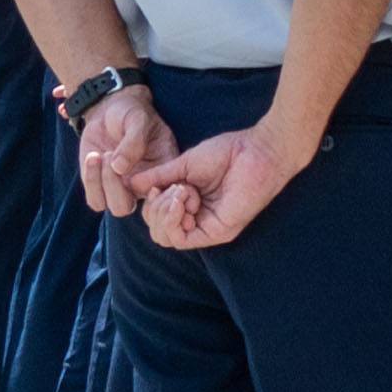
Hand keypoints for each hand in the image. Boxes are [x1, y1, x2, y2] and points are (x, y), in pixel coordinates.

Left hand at [73, 86, 174, 217]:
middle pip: (136, 207)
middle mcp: (147, 185)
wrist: (111, 108)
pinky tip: (93, 155)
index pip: (168, 197)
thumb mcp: (138, 120)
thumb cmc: (131, 112)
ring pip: (117, 208)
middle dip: (117, 187)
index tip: (141, 171)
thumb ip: (134, 142)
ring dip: (104, 183)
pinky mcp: (101, 185)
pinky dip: (91, 179)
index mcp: (166, 171)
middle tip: (112, 156)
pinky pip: (95, 198)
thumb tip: (120, 168)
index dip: (159, 196)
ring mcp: (124, 187)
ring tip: (103, 154)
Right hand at [132, 120, 306, 248]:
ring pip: (166, 237)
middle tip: (173, 187)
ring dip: (163, 212)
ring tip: (180, 191)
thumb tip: (131, 185)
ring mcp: (207, 226)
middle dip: (154, 207)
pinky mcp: (218, 232)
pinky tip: (180, 201)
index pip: (155, 217)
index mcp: (190, 203)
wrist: (259, 151)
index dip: (149, 203)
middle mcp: (197, 218)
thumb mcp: (183, 165)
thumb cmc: (229, 153)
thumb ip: (159, 177)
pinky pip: (182, 239)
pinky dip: (172, 220)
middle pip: (156, 229)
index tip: (159, 183)